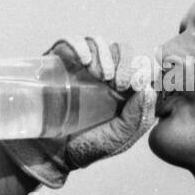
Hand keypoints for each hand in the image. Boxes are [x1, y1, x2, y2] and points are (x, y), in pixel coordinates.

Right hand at [0, 35, 156, 189]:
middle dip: (125, 61)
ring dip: (104, 54)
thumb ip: (137, 118)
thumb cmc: (84, 148)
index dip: (143, 67)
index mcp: (123, 90)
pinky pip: (69, 41)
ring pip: (99, 42)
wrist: (46, 153)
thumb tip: (148, 89)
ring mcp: (80, 67)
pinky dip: (78, 45)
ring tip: (98, 76)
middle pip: (122, 49)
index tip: (135, 84)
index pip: (140, 64)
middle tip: (117, 84)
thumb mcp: (117, 139)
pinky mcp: (59, 63)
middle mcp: (104, 74)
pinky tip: (83, 61)